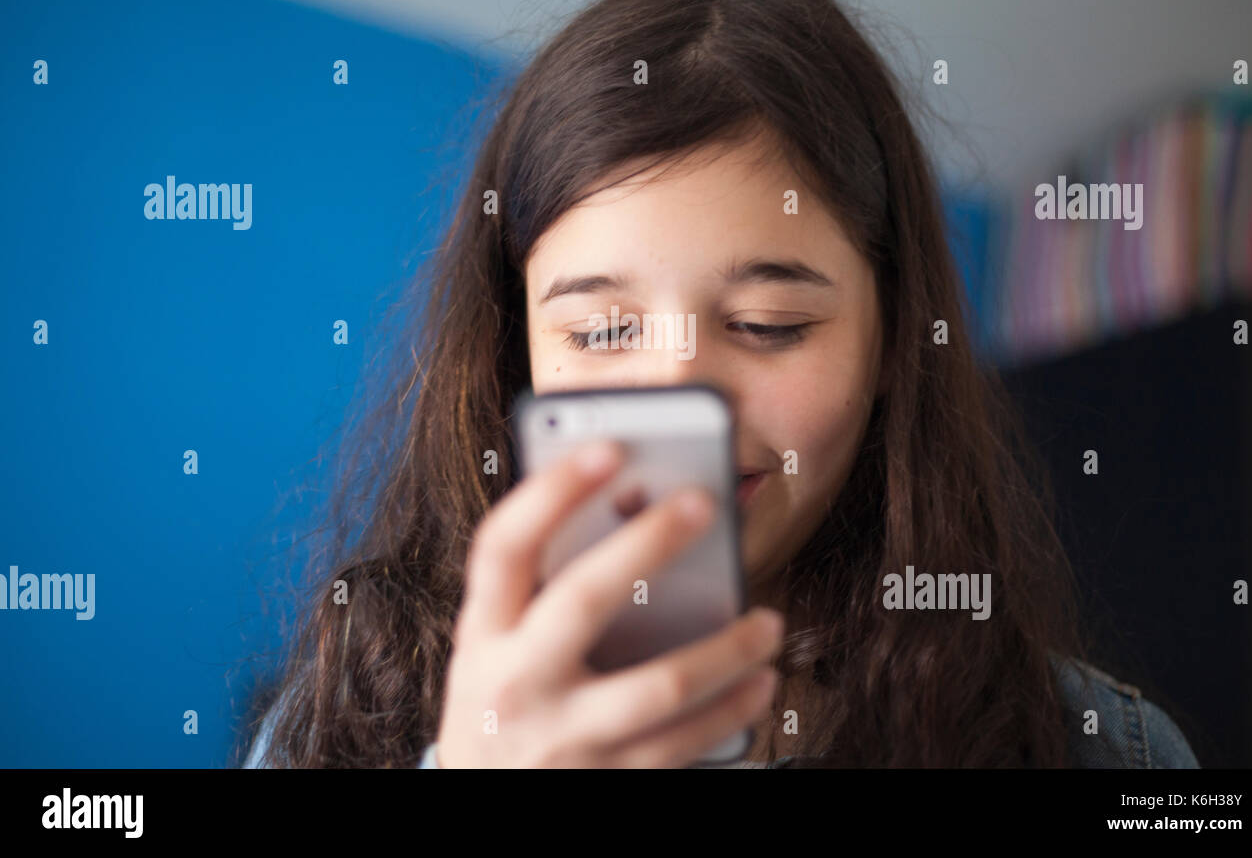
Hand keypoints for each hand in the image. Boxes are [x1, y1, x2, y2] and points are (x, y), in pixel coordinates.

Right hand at [433, 440, 783, 766]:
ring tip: (770, 622)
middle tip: (703, 502)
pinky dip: (732, 708)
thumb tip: (630, 507)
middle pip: (582, 599)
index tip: (608, 448)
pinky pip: (682, 742)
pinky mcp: (603, 781)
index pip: (503, 547)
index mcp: (482, 632)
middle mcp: (512, 681)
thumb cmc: (502, 699)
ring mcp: (559, 737)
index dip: (550, 492)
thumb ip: (542, 586)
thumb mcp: (495, 642)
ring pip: (657, 685)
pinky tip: (761, 681)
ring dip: (726, 650)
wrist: (483, 803)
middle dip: (647, 544)